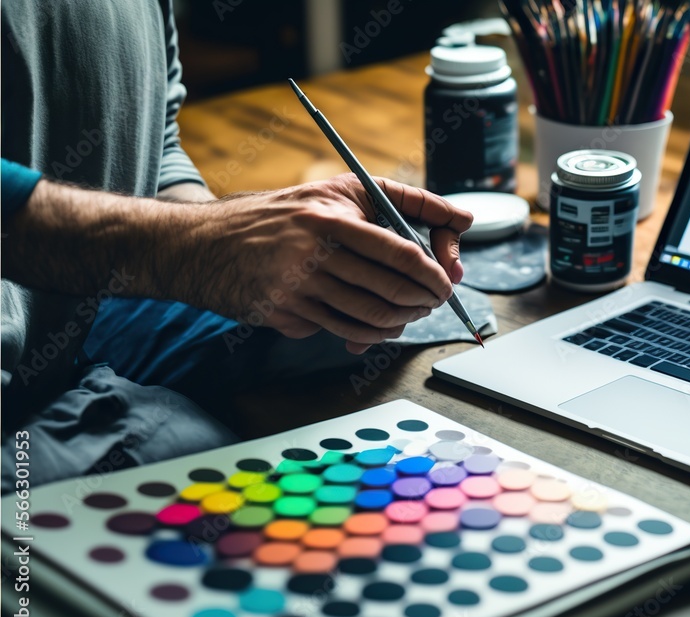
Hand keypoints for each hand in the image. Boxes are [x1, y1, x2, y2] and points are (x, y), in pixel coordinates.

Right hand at [183, 175, 472, 353]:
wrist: (206, 245)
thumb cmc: (283, 214)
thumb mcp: (337, 190)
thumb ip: (404, 200)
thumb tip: (465, 219)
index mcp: (330, 217)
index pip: (399, 251)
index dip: (432, 273)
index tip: (447, 282)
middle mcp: (312, 253)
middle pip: (390, 289)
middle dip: (424, 301)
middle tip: (435, 302)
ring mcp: (297, 287)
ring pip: (370, 317)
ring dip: (401, 322)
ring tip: (411, 314)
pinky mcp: (285, 313)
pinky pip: (342, 330)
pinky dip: (370, 334)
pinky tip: (380, 327)